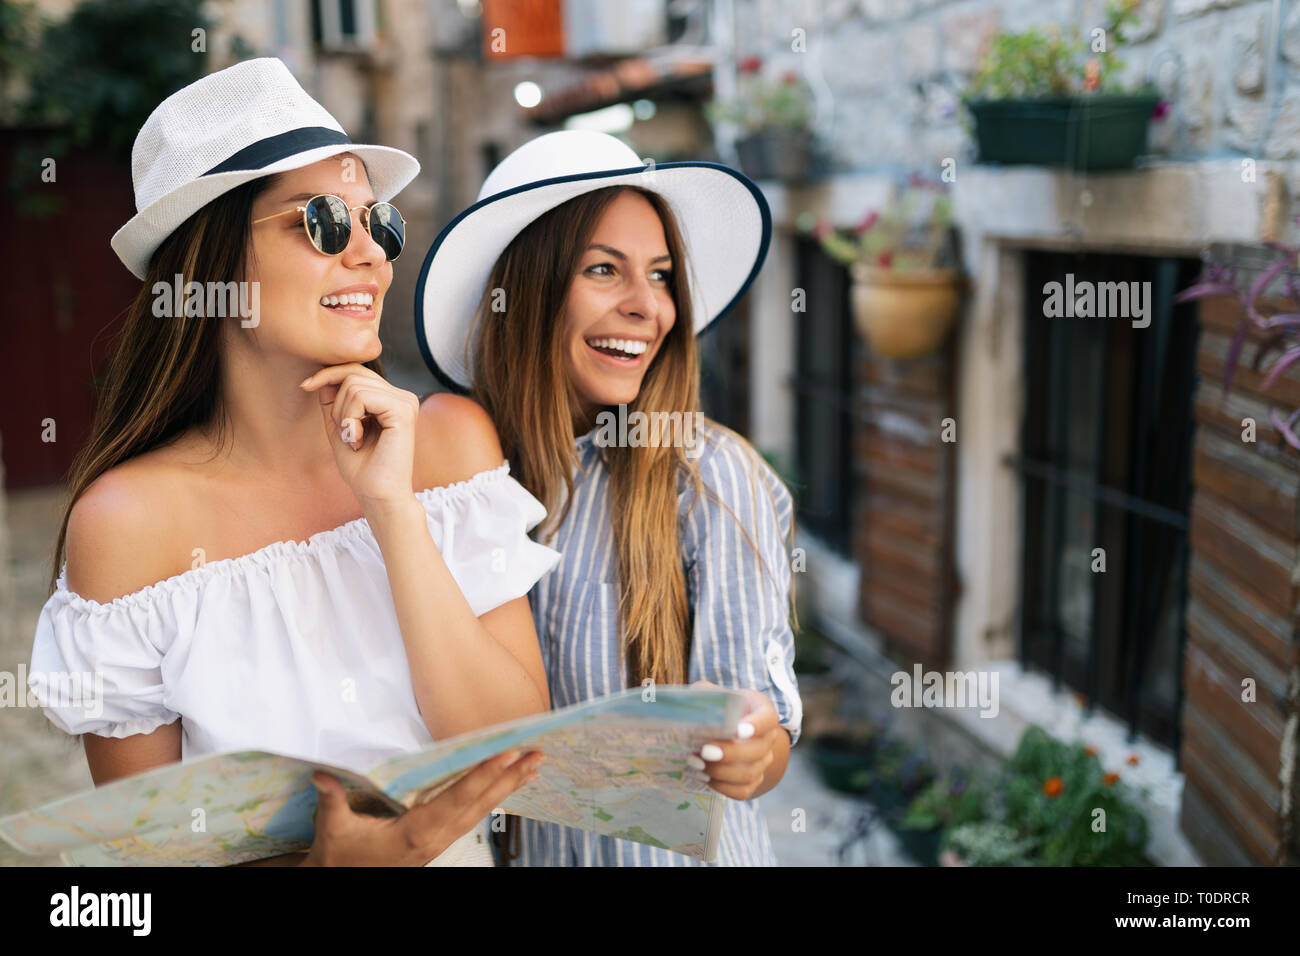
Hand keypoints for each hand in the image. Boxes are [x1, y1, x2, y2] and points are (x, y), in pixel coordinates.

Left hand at [299, 364, 420, 510]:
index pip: (357, 370)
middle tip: (346, 434)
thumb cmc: (361, 467)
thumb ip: (333, 399)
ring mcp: (406, 402)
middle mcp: (403, 397)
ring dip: (343, 414)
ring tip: (354, 440)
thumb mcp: (340, 426)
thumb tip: (323, 374)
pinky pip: (362, 396)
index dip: (329, 374)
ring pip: (354, 384)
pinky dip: (350, 418)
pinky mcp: (403, 411)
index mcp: (392, 399)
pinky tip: (358, 440)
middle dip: (336, 404)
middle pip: (353, 374)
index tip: (305, 386)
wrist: (377, 495)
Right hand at [300, 748, 543, 865]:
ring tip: (533, 765)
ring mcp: (439, 840)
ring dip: (508, 787)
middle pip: (479, 805)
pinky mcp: (438, 839)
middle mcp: (434, 837)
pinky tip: (508, 785)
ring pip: (481, 811)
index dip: (482, 776)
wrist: (341, 881)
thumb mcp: (332, 830)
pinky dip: (493, 797)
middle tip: (535, 754)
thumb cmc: (339, 857)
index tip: (506, 755)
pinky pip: (472, 815)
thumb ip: (332, 800)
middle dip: (509, 779)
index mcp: (414, 834)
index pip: (456, 800)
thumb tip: (322, 774)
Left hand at [689, 681, 780, 800]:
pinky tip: (704, 777)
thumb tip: (687, 706)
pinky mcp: (753, 780)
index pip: (767, 718)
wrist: (728, 730)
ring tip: (696, 763)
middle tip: (704, 750)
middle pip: (758, 750)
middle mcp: (768, 738)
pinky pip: (743, 791)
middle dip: (730, 753)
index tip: (737, 730)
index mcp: (762, 711)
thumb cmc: (719, 708)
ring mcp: (763, 761)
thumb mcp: (712, 694)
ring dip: (721, 772)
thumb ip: (704, 695)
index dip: (756, 725)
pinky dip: (722, 787)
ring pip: (750, 773)